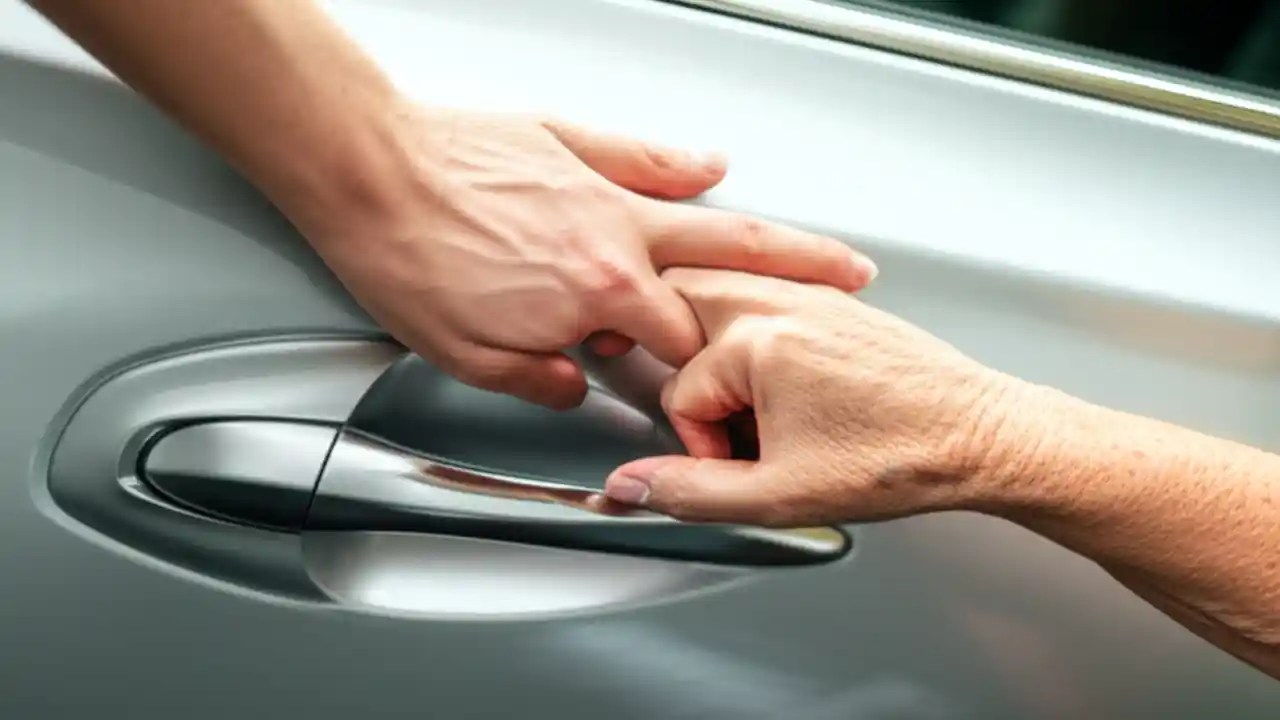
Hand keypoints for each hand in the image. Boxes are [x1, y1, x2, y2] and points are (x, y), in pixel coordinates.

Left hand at [281, 103, 876, 407]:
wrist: (364, 167)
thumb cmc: (405, 257)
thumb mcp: (468, 357)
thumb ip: (540, 379)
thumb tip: (573, 380)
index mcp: (600, 294)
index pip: (681, 346)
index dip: (698, 379)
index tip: (706, 390)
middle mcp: (615, 235)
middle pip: (733, 265)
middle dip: (803, 280)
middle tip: (851, 282)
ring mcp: (600, 185)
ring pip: (704, 211)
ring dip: (768, 231)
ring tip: (815, 242)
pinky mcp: (573, 145)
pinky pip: (643, 154)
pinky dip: (679, 162)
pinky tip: (709, 166)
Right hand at [599, 269, 1016, 525]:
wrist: (980, 436)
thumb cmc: (901, 458)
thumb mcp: (781, 495)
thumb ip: (692, 492)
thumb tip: (633, 486)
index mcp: (760, 341)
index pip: (679, 392)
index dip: (698, 444)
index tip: (739, 464)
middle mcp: (781, 301)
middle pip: (676, 302)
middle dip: (680, 365)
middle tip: (715, 417)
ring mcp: (808, 292)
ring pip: (715, 284)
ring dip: (706, 337)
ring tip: (740, 396)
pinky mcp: (831, 296)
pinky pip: (761, 287)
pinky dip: (746, 324)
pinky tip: (775, 376)